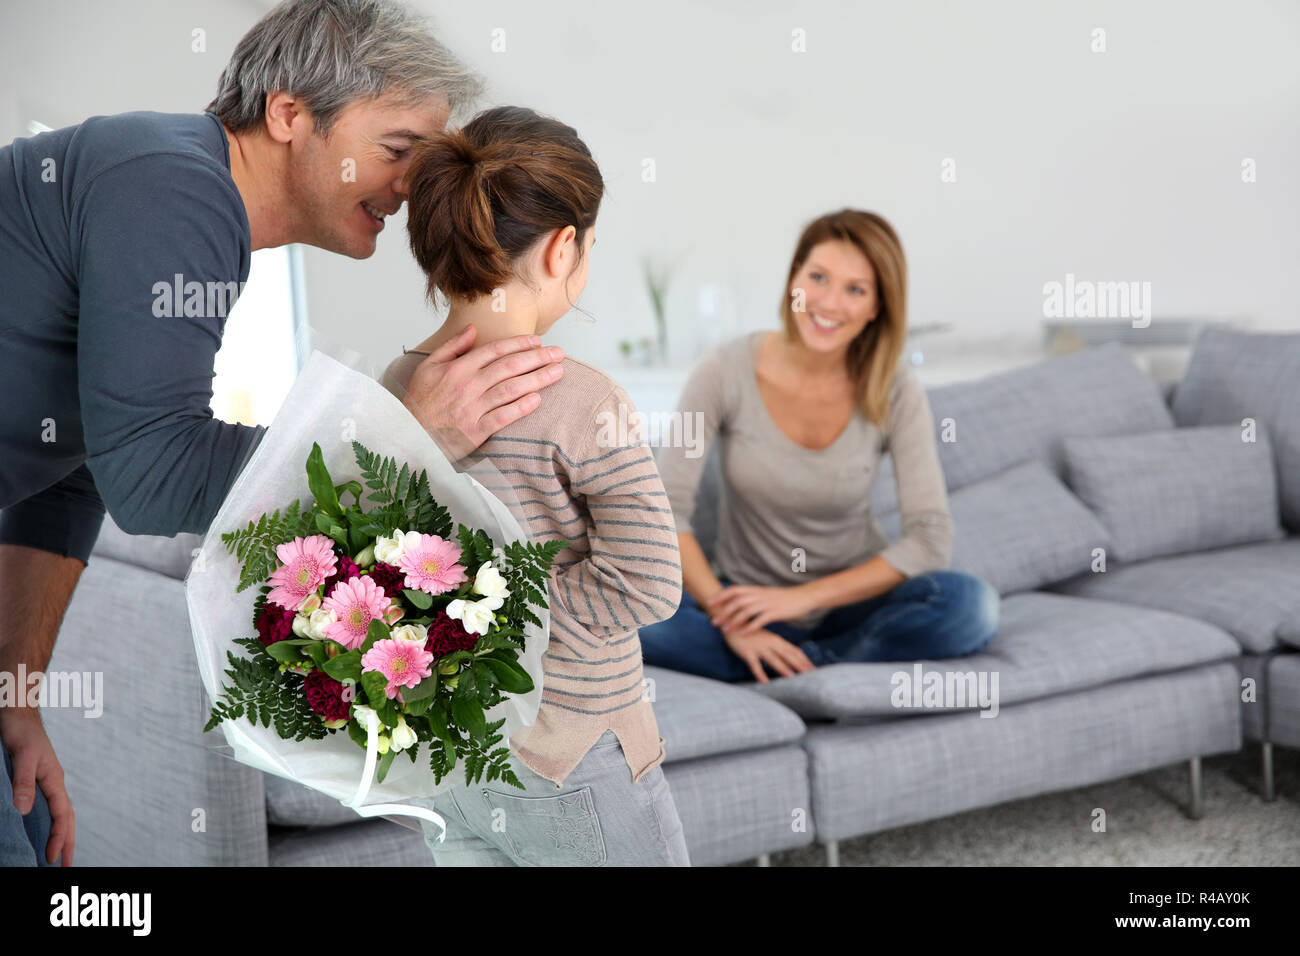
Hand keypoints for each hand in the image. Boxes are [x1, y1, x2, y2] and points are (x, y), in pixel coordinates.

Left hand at [0, 708, 73, 865]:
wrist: (17, 709)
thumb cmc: (20, 730)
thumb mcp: (21, 756)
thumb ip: (23, 782)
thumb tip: (23, 811)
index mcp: (54, 779)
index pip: (61, 815)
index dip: (58, 837)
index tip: (52, 859)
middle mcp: (54, 782)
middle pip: (67, 817)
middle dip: (67, 841)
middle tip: (65, 866)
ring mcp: (47, 779)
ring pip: (60, 812)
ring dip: (61, 833)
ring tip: (59, 852)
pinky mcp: (37, 777)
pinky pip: (49, 805)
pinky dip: (51, 821)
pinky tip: (42, 826)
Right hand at [402, 325, 564, 461]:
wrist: (410, 436)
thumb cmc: (420, 402)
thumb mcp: (429, 367)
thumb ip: (452, 347)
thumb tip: (473, 329)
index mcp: (457, 369)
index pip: (494, 351)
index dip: (519, 344)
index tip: (538, 341)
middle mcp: (467, 386)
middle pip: (508, 367)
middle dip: (537, 358)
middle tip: (558, 354)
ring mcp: (472, 409)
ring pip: (510, 389)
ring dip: (536, 379)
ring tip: (557, 373)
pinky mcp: (476, 431)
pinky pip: (503, 417)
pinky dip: (521, 408)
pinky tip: (538, 399)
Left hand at [706, 584, 818, 637]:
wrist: (804, 597)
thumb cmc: (784, 598)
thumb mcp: (766, 594)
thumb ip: (754, 596)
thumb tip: (740, 600)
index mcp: (757, 590)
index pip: (735, 590)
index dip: (721, 596)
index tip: (710, 603)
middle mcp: (760, 595)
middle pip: (737, 601)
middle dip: (724, 611)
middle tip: (714, 621)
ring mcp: (768, 603)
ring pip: (747, 610)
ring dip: (734, 620)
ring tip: (726, 630)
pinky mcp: (776, 612)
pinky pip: (760, 620)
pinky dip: (750, 627)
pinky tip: (743, 634)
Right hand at [719, 626, 814, 683]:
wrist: (731, 622)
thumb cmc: (750, 632)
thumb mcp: (765, 637)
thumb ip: (775, 645)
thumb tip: (786, 655)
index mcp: (776, 640)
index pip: (793, 650)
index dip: (804, 659)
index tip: (813, 668)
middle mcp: (770, 643)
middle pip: (787, 655)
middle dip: (799, 664)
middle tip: (809, 673)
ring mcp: (759, 648)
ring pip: (773, 659)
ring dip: (782, 668)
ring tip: (791, 676)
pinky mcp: (747, 653)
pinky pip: (755, 665)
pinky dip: (760, 674)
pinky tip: (765, 682)